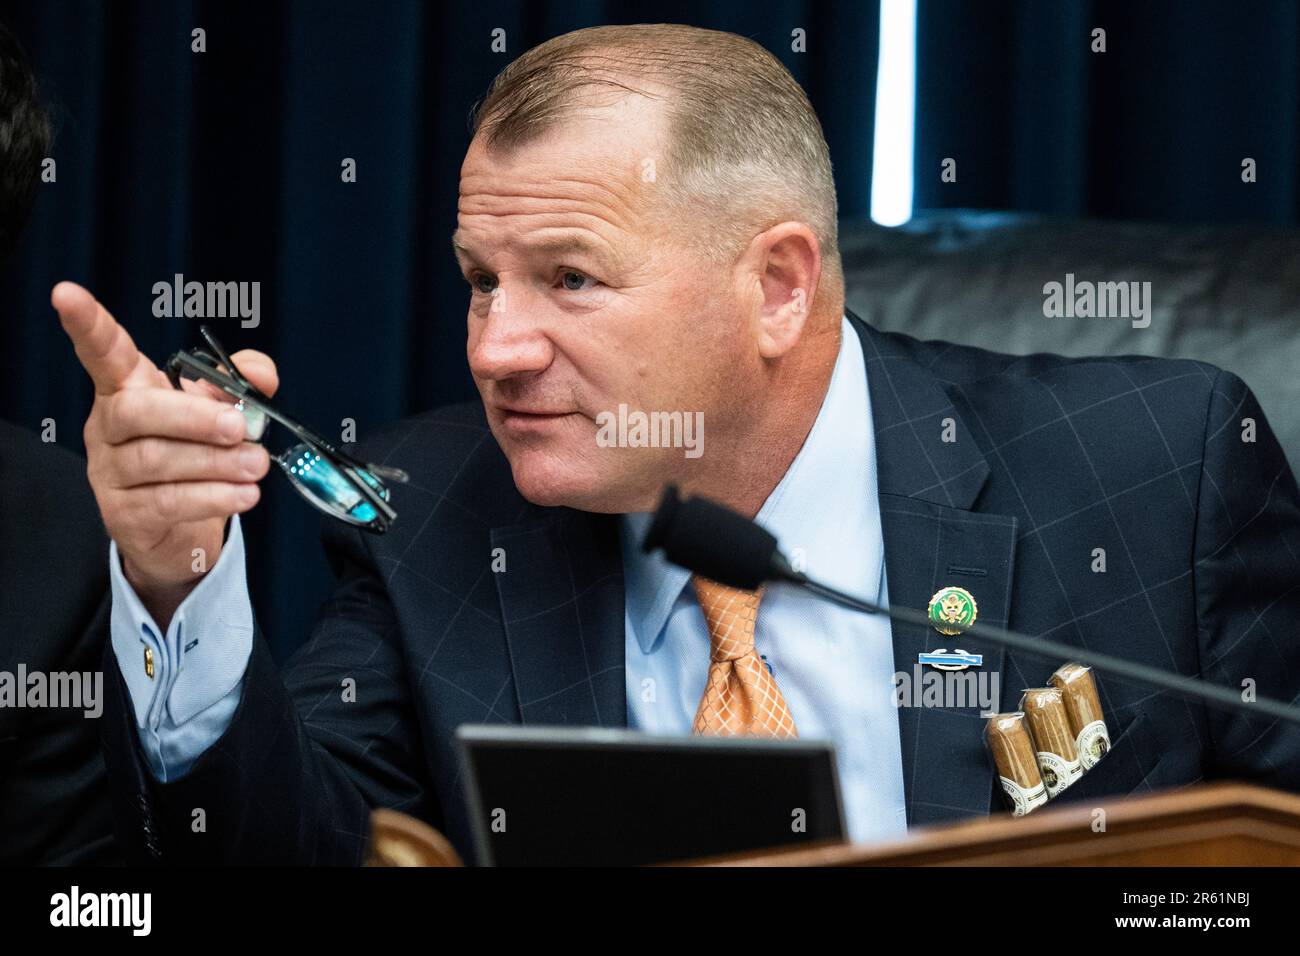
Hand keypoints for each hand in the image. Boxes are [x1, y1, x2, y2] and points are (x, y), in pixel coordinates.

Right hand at [52, 281, 279, 627]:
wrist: (182, 527)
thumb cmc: (197, 453)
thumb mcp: (221, 409)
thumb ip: (242, 382)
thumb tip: (260, 376)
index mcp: (128, 387)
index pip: (103, 351)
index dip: (88, 324)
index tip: (66, 294)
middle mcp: (109, 426)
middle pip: (136, 412)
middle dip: (194, 417)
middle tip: (239, 427)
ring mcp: (109, 471)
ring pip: (156, 460)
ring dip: (216, 462)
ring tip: (256, 465)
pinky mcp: (123, 513)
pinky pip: (168, 501)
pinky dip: (213, 497)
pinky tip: (244, 494)